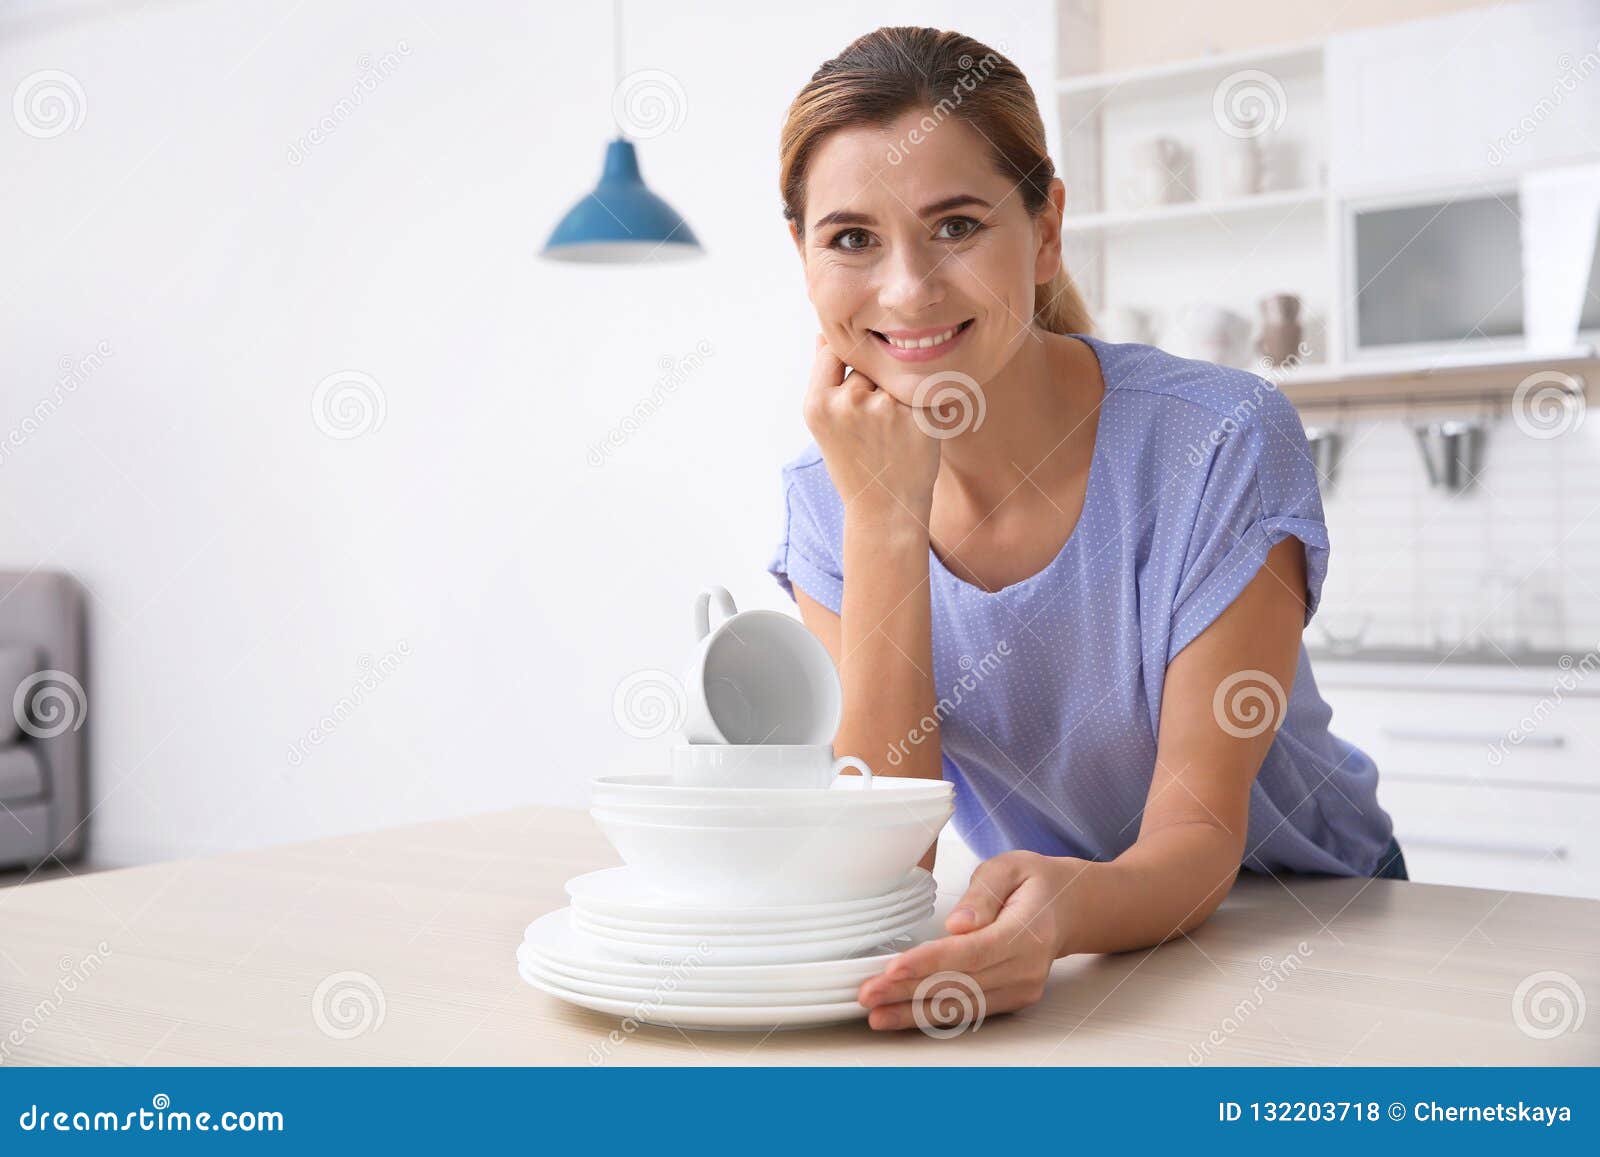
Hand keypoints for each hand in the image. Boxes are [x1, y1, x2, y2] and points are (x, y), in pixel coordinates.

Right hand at [803, 334, 939, 525]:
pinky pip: (922, 390)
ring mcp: (883, 407)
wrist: (884, 510)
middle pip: (867, 363)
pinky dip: (922, 405)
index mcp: (817, 403)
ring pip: (894, 376)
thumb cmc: (854, 464)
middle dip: (875, 383)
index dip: (849, 360)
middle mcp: (847, 402)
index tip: (858, 380)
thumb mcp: (826, 424)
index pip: (834, 350)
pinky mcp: (917, 415)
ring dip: (899, 393)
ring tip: (893, 431)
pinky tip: (912, 434)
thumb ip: (825, 378)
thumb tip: (822, 333)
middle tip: (876, 423)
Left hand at [856, 851, 1072, 1030]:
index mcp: (1028, 932)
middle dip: (909, 992)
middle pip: (960, 985)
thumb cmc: (1033, 883)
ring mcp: (1021, 989)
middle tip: (868, 994)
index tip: (893, 969)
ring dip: (914, 1012)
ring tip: (876, 1013)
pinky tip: (902, 1015)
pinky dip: (932, 1015)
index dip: (930, 963)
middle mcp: (1026, 969)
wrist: (1067, 907)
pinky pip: (968, 1011)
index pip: (973, 952)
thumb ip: (982, 894)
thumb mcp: (1008, 867)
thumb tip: (957, 924)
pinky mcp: (1011, 1000)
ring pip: (961, 1007)